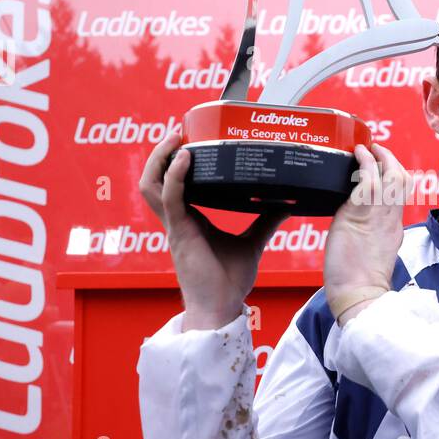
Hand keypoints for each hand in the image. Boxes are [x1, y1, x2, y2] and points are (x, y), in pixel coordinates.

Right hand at [139, 128, 287, 330]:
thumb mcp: (252, 242)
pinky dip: (175, 176)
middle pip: (153, 178)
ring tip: (177, 138)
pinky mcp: (180, 233)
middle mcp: (177, 219)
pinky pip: (170, 199)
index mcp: (189, 218)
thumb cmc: (229, 282)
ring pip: (151, 185)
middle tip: (179, 130)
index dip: (173, 159)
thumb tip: (287, 201)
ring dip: (160, 159)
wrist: (221, 308)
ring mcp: (175, 226)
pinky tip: (185, 159)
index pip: (171, 182)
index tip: (189, 137)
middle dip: (161, 152)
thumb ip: (265, 220)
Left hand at [325, 143, 408, 324]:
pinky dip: (365, 163)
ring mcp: (378, 216)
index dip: (395, 174)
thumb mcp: (372, 252)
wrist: (359, 296)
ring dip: (379, 157)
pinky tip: (357, 154)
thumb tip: (358, 222)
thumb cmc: (360, 283)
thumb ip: (370, 233)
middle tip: (377, 149)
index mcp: (394, 228)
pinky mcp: (361, 216)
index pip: (402, 193)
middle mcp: (391, 219)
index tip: (384, 164)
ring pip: (390, 176)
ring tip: (366, 147)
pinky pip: (368, 181)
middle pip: (402, 180)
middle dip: (391, 160)